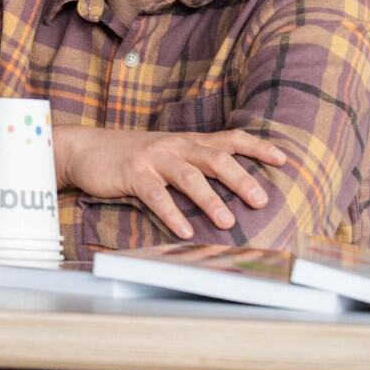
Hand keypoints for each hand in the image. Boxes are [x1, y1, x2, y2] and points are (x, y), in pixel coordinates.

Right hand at [51, 125, 286, 240]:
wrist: (85, 148)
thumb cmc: (132, 158)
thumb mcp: (167, 154)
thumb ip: (195, 164)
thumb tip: (232, 188)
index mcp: (188, 142)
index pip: (230, 139)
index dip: (258, 147)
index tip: (284, 160)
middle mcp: (175, 146)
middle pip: (215, 158)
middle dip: (241, 179)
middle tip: (261, 200)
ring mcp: (154, 159)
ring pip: (189, 177)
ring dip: (210, 200)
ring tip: (227, 221)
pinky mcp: (133, 174)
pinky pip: (156, 196)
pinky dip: (172, 214)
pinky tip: (184, 231)